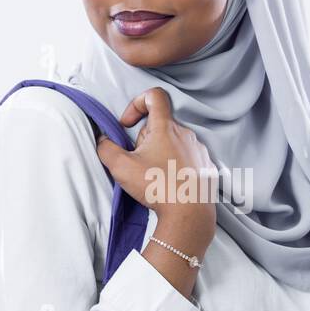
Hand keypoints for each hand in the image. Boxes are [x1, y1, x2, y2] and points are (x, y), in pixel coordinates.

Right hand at [95, 87, 217, 244]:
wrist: (189, 214)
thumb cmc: (158, 187)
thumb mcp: (121, 167)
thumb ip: (106, 148)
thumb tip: (103, 140)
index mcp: (166, 127)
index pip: (154, 96)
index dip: (137, 103)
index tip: (128, 124)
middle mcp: (186, 134)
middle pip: (161, 124)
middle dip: (145, 138)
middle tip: (138, 160)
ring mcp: (199, 150)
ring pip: (174, 142)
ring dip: (161, 152)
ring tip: (154, 175)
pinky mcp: (207, 167)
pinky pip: (188, 158)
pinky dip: (176, 166)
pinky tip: (169, 183)